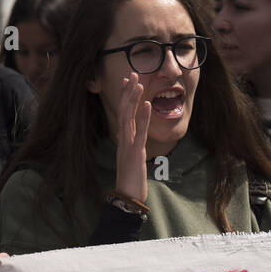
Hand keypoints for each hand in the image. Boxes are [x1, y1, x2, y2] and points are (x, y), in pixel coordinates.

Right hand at [114, 73, 150, 204]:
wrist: (127, 198)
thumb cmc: (131, 181)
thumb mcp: (132, 160)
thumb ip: (133, 148)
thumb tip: (136, 140)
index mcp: (123, 140)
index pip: (123, 114)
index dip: (125, 97)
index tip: (128, 81)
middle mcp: (123, 139)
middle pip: (123, 110)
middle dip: (128, 92)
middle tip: (133, 74)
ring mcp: (128, 145)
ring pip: (128, 117)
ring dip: (133, 99)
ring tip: (138, 83)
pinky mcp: (135, 153)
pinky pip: (139, 132)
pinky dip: (143, 117)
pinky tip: (147, 103)